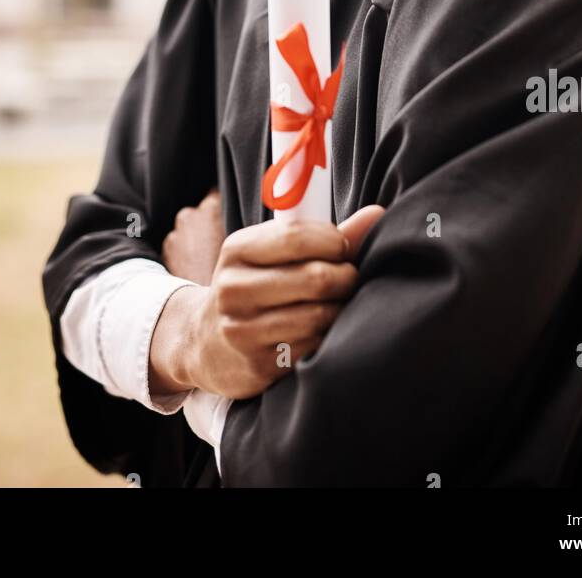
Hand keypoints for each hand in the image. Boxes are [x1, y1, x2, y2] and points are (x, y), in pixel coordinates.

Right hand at [150, 204, 384, 401]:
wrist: (203, 342)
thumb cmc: (252, 286)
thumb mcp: (270, 255)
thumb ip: (322, 237)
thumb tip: (377, 215)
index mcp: (237, 250)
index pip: (297, 237)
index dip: (334, 241)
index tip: (344, 248)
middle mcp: (234, 289)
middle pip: (315, 278)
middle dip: (346, 276)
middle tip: (350, 278)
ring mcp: (243, 331)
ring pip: (319, 317)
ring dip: (341, 310)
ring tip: (340, 304)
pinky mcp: (257, 366)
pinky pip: (313, 348)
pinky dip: (328, 338)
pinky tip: (325, 331)